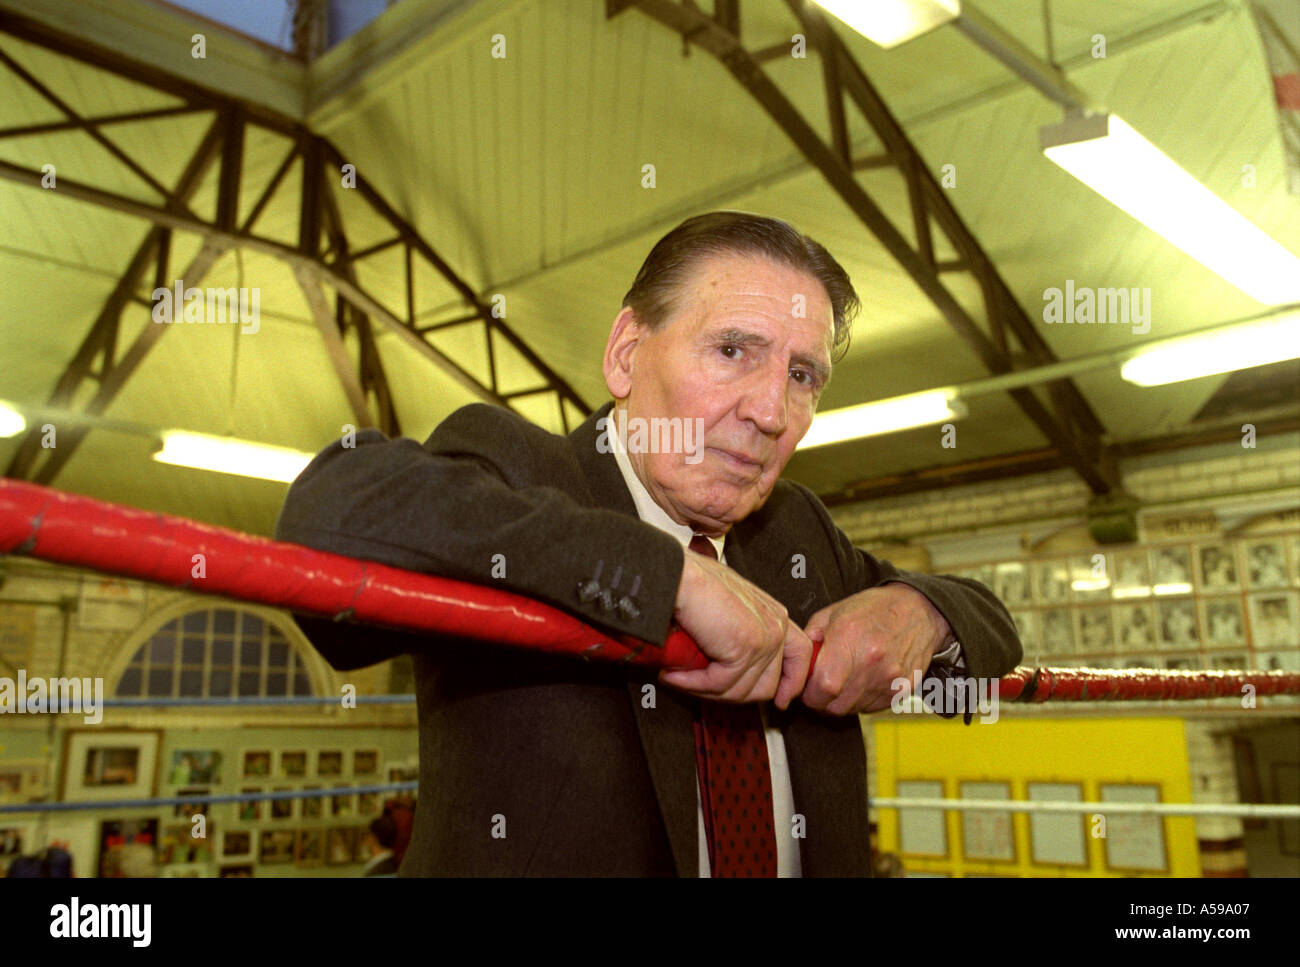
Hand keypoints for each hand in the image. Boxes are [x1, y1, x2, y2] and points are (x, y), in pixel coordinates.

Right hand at [661, 547, 813, 707]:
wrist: (678, 575)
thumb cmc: (694, 584)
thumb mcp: (728, 609)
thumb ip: (740, 634)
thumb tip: (733, 670)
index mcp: (775, 615)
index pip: (801, 656)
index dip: (791, 683)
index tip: (780, 701)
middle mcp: (776, 625)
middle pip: (769, 685)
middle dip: (733, 694)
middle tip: (703, 687)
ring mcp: (764, 638)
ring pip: (743, 691)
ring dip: (708, 691)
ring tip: (683, 678)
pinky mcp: (744, 649)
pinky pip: (720, 684)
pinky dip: (693, 684)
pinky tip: (676, 675)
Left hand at [801, 583, 952, 714]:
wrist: (919, 612)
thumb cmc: (875, 609)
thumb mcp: (835, 612)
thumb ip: (811, 637)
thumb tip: (796, 662)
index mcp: (849, 638)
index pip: (822, 687)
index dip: (809, 693)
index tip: (808, 688)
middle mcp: (871, 661)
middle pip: (835, 705)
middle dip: (822, 701)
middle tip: (822, 686)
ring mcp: (889, 678)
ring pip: (852, 709)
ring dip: (842, 701)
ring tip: (845, 679)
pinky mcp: (902, 690)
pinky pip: (871, 708)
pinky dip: (861, 700)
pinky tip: (863, 681)